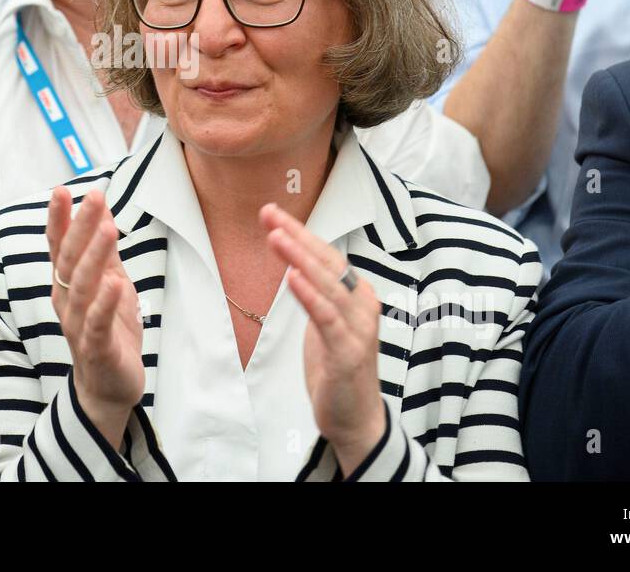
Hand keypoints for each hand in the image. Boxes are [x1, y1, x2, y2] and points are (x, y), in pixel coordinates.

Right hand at [47, 188, 143, 438]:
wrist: (108, 388)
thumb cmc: (108, 330)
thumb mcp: (110, 284)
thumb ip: (104, 252)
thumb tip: (102, 211)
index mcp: (67, 284)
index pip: (59, 247)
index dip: (59, 220)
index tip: (62, 190)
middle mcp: (66, 301)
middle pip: (70, 260)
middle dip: (80, 227)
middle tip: (94, 197)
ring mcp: (79, 325)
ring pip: (84, 287)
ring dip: (95, 257)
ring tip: (108, 228)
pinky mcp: (96, 348)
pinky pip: (98, 323)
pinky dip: (105, 303)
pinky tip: (115, 283)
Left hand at [262, 204, 385, 473]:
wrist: (355, 417)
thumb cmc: (337, 365)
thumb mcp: (323, 322)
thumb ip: (315, 292)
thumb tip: (294, 262)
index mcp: (355, 294)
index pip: (325, 254)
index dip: (299, 232)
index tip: (271, 212)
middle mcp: (361, 305)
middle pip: (326, 262)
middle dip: (296, 236)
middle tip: (268, 214)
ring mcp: (358, 328)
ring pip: (327, 285)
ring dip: (300, 259)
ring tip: (276, 237)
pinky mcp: (349, 353)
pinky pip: (327, 318)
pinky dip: (310, 295)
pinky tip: (291, 278)